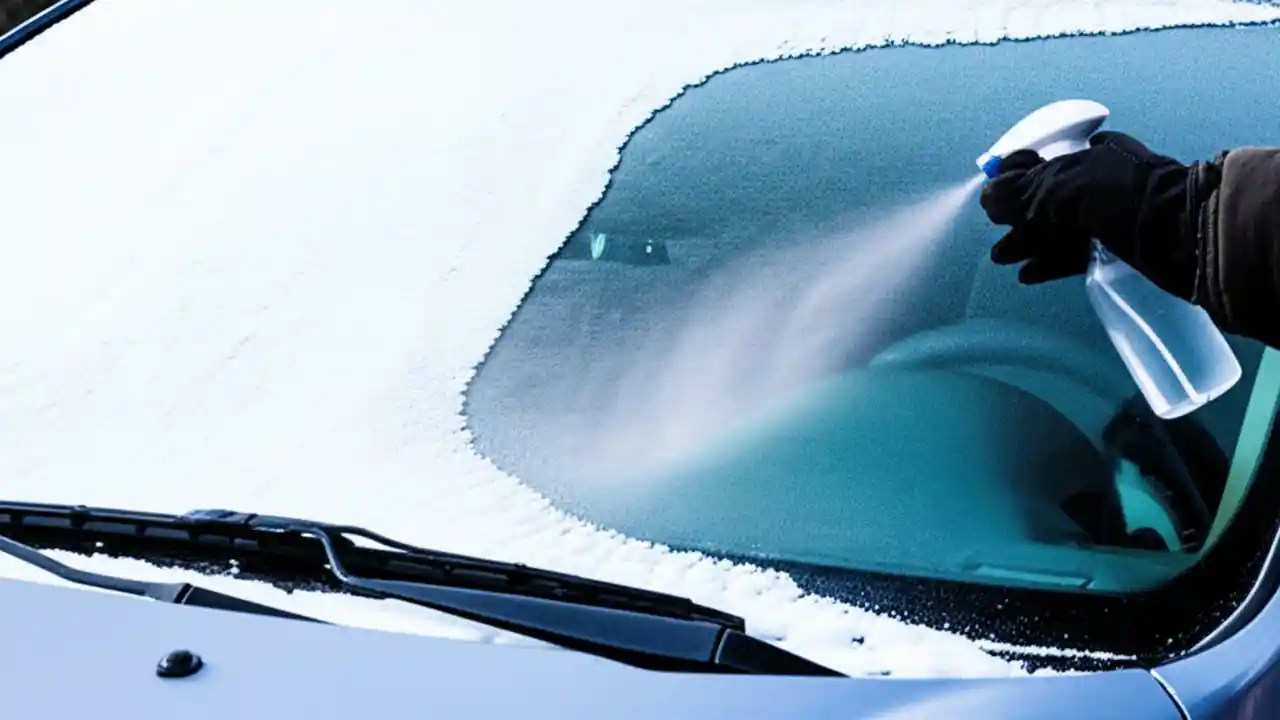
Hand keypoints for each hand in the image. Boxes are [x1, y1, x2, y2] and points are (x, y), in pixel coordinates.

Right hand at [980, 131, 1215, 297]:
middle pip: (1044, 200)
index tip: (991, 195)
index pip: (1038, 163)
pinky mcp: (1116, 249)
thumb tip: (987, 197)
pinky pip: (1073, 253)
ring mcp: (1107, 216)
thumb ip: (1018, 193)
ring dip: (1027, 242)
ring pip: (1056, 229)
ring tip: (1003, 258)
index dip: (1011, 176)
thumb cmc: (1117, 198)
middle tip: (996, 232)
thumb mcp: (1059, 187)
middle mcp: (1096, 182)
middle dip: (1016, 216)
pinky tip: (1029, 273)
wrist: (1177, 231)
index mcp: (1085, 157)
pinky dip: (1049, 262)